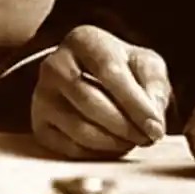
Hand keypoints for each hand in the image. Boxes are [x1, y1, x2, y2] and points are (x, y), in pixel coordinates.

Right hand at [31, 25, 171, 159]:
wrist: (89, 75)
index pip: (109, 72)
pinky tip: (112, 146)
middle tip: (147, 138)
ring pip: (79, 129)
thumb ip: (154, 88)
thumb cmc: (123, 68)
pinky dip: (96, 153)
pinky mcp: (38, 123)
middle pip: (91, 103)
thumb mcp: (145, 65)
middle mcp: (55, 64)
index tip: (155, 128)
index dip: (135, 103)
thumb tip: (153, 123)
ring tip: (132, 141)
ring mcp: (42, 95)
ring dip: (113, 142)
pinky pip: (69, 148)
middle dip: (125, 126)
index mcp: (83, 40)